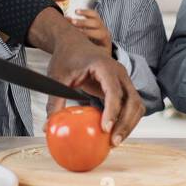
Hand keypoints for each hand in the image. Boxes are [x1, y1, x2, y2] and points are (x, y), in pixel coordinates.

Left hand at [29, 9, 142, 143]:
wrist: (73, 43)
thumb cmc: (66, 57)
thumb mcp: (57, 78)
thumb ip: (55, 101)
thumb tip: (48, 126)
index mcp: (104, 66)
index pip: (114, 91)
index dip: (112, 111)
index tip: (105, 129)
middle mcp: (119, 72)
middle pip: (133, 101)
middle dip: (126, 123)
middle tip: (113, 141)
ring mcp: (124, 79)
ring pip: (137, 105)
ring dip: (130, 124)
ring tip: (115, 141)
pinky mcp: (123, 87)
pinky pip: (132, 106)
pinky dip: (127, 120)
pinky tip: (115, 133)